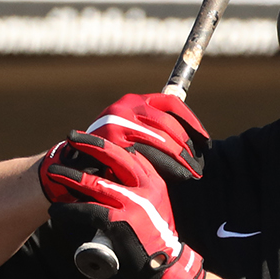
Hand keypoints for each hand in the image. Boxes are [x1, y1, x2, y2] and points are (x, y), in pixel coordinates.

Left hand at [43, 134, 205, 278]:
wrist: (167, 267)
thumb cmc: (157, 238)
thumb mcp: (157, 206)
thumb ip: (143, 189)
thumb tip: (120, 176)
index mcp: (155, 182)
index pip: (130, 155)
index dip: (108, 146)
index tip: (90, 140)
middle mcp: (146, 188)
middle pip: (114, 158)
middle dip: (90, 146)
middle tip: (70, 139)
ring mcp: (132, 204)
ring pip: (95, 184)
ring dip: (70, 177)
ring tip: (53, 173)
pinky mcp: (119, 223)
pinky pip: (87, 210)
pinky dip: (68, 209)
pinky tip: (56, 208)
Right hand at [85, 93, 208, 180]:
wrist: (73, 164)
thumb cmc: (111, 152)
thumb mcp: (133, 134)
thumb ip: (155, 131)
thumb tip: (193, 141)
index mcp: (135, 101)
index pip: (172, 103)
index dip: (192, 122)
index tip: (206, 141)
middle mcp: (126, 106)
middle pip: (168, 123)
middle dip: (187, 146)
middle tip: (199, 165)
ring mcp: (116, 122)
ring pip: (159, 138)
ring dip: (178, 158)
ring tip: (190, 173)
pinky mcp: (110, 140)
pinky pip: (144, 153)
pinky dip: (160, 166)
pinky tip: (170, 178)